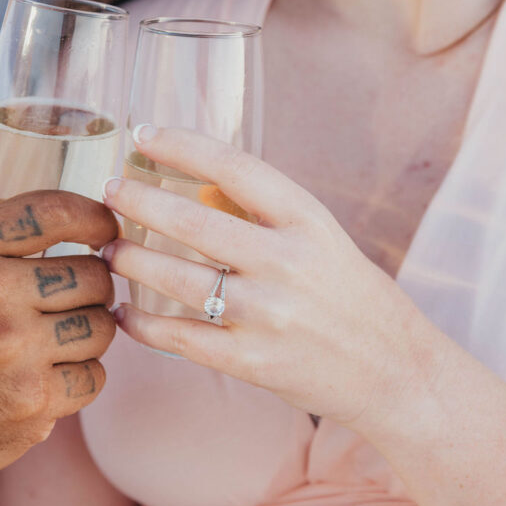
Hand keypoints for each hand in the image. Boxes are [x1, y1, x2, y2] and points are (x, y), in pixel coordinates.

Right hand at [0, 192, 118, 498]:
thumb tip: (84, 219)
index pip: (52, 212)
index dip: (94, 217)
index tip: (106, 229)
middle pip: (93, 274)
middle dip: (93, 288)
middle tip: (73, 302)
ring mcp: (13, 348)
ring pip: (103, 325)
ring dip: (90, 334)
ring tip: (58, 341)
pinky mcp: (33, 399)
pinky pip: (96, 375)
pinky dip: (81, 377)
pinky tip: (50, 377)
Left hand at [103, 128, 439, 430]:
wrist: (396, 372)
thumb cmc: (352, 297)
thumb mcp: (321, 239)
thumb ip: (264, 214)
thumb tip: (197, 184)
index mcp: (306, 221)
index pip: (235, 166)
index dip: (182, 145)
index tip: (143, 133)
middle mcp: (286, 262)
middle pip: (193, 221)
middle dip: (138, 201)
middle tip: (108, 192)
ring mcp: (267, 314)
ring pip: (176, 279)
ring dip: (131, 261)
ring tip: (108, 251)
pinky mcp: (252, 361)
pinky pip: (179, 338)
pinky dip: (142, 325)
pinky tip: (123, 314)